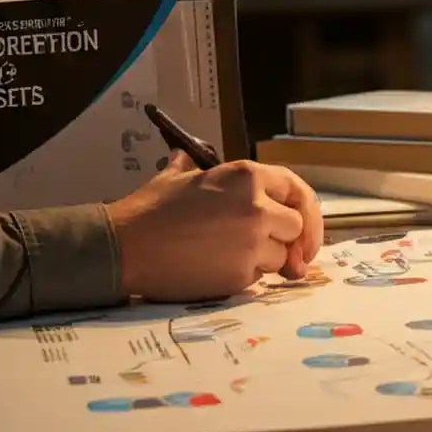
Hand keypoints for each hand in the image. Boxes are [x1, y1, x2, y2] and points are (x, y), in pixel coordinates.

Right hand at [106, 152, 323, 301]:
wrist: (125, 247)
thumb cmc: (150, 209)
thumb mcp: (179, 175)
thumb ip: (198, 166)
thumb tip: (188, 155)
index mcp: (248, 177)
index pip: (298, 189)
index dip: (307, 211)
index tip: (304, 227)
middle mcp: (257, 208)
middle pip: (296, 227)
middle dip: (285, 237)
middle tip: (265, 244)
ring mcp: (251, 244)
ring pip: (280, 256)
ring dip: (264, 258)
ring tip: (227, 251)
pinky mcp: (239, 276)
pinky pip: (258, 277)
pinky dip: (245, 275)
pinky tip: (216, 266)